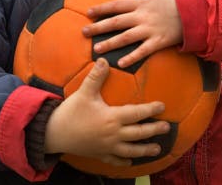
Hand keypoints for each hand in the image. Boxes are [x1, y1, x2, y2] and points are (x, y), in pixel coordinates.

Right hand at [44, 58, 169, 165]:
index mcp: (112, 118)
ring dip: (145, 150)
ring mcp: (107, 147)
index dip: (151, 109)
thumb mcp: (84, 92)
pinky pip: (115, 161)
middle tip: (167, 127)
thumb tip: (104, 59)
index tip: (162, 106)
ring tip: (157, 149)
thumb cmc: (71, 112)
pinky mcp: (99, 154)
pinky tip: (130, 162)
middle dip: (154, 130)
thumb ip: (96, 76)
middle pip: (139, 133)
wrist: (54, 134)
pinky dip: (124, 162)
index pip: (136, 113)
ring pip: (131, 150)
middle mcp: (113, 134)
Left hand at [82, 0, 182, 67]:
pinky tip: (120, 63)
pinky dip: (132, 57)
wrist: (195, 11)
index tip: (88, 13)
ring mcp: (150, 30)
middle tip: (83, 32)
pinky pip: (143, 51)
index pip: (116, 5)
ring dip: (110, 43)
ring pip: (125, 37)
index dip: (101, 9)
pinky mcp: (159, 41)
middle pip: (116, 22)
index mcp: (141, 3)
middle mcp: (142, 16)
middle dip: (98, 27)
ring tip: (96, 50)